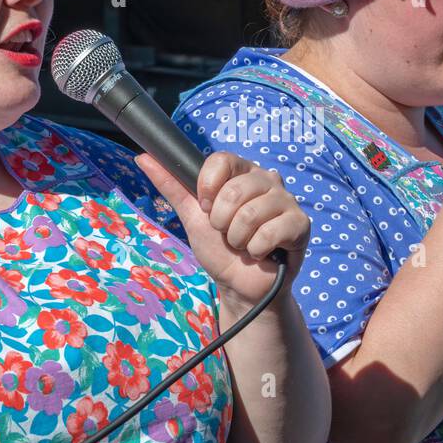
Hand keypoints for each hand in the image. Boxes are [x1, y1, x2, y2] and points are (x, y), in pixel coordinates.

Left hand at [134, 151, 309, 310]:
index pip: (222, 160)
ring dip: (238, 239)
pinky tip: (261, 252)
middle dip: (221, 222)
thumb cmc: (218, 248)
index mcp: (242, 172)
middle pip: (234, 189)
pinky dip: (257, 249)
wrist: (238, 285)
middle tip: (227, 233)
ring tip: (244, 244)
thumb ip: (171, 185)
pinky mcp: (300, 224)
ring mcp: (287, 200)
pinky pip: (271, 232)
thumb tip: (142, 157)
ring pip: (251, 213)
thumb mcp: (191, 215)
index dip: (208, 187)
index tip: (206, 208)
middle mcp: (267, 180)